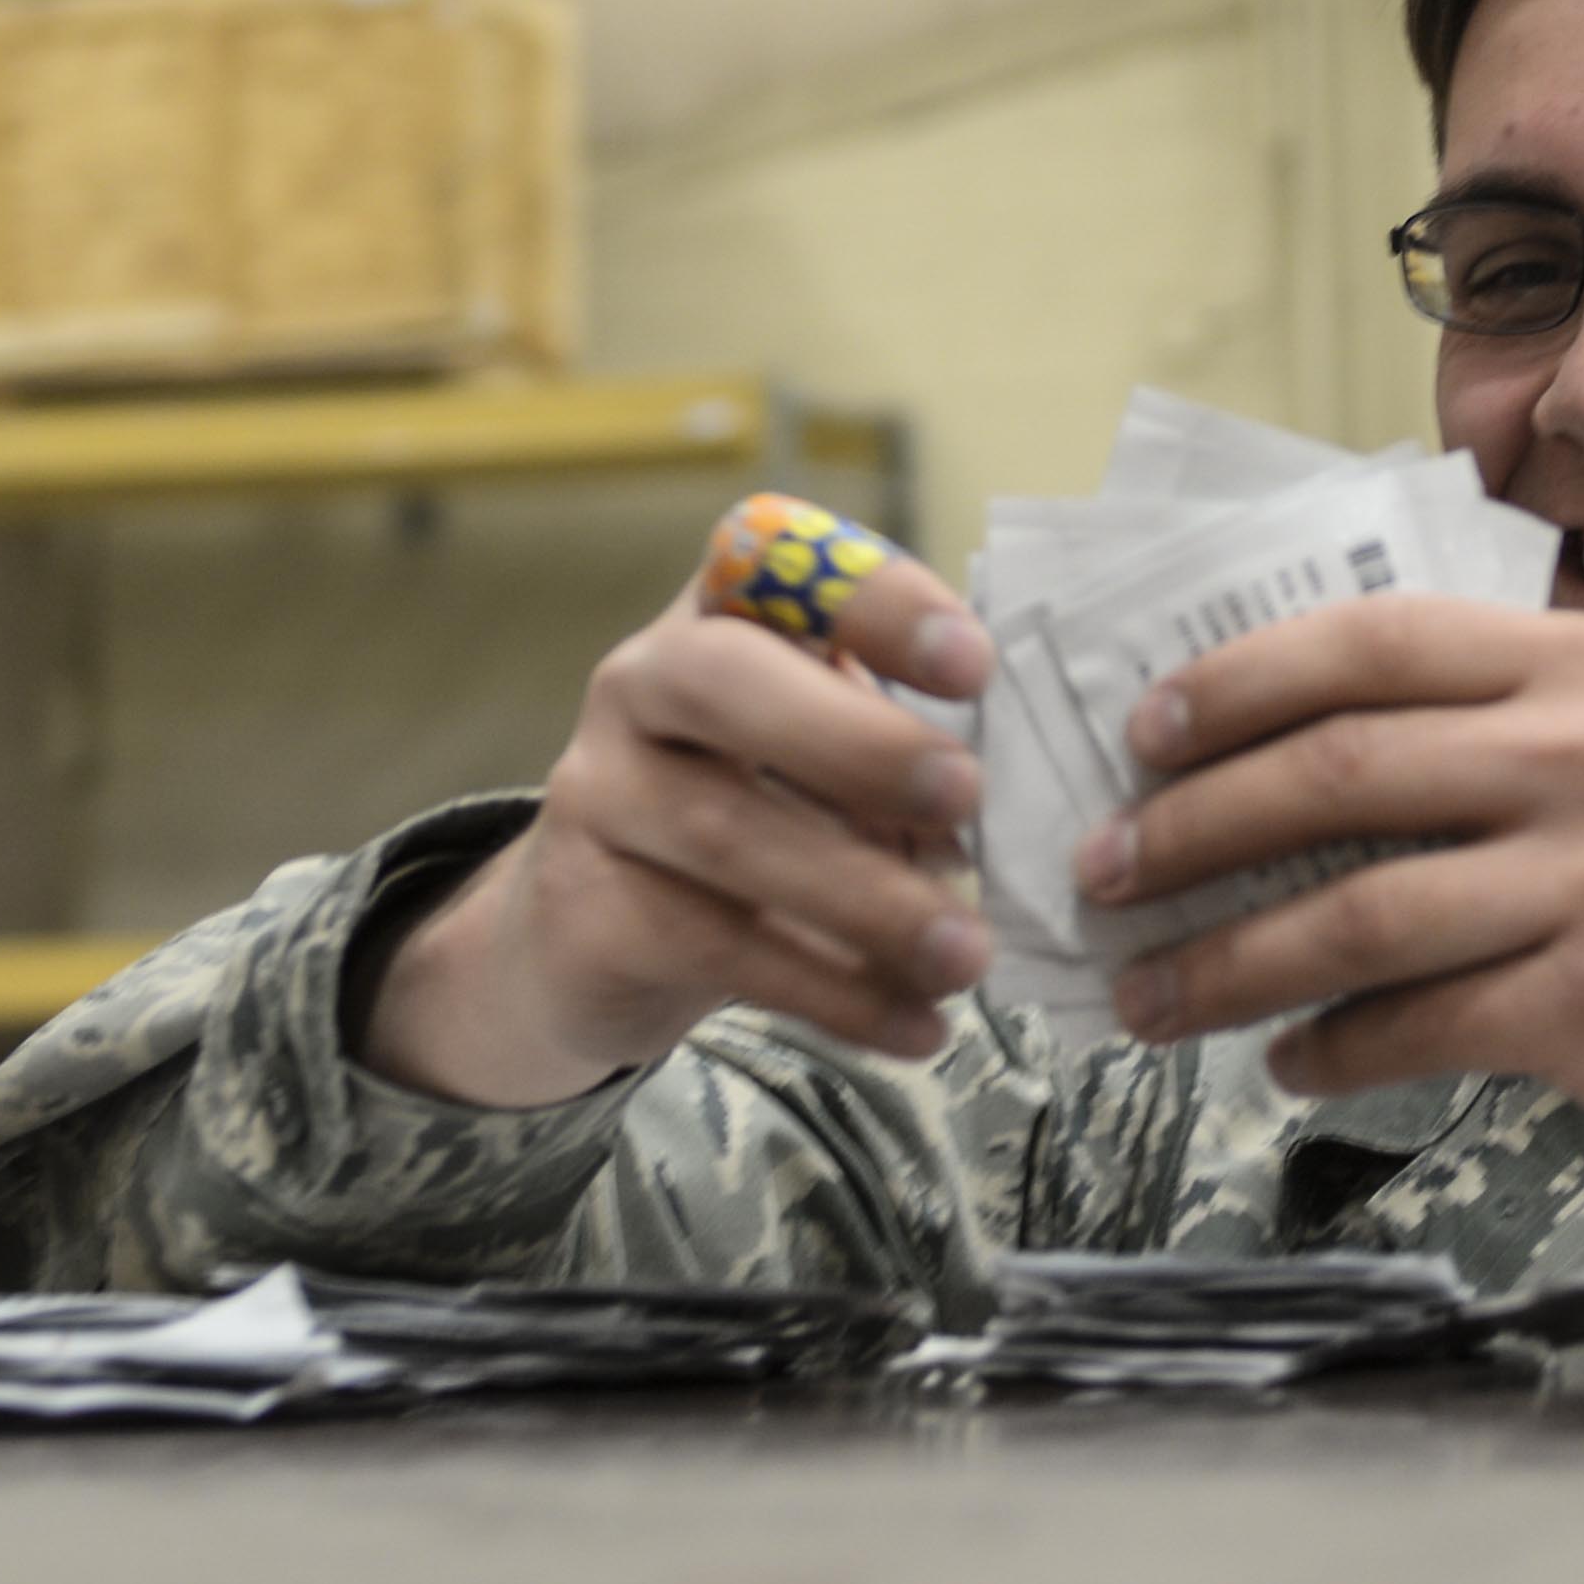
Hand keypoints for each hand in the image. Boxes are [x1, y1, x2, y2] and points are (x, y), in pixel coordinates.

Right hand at [361, 554, 995, 1107]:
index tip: (973, 661)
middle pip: (723, 682)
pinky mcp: (586, 908)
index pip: (774, 559)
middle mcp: (639, 682)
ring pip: (727, 834)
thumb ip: (894, 756)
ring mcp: (599, 793)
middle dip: (855, 738)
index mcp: (717, 613)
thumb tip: (998, 818)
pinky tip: (916, 1024)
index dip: (873, 599)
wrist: (587, 932)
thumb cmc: (751, 808)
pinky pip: (716, 947)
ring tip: (967, 952)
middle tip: (967, 795)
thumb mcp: (820, 757)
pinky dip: (832, 993)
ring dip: (867, 898)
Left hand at [1068, 599, 1583, 1156]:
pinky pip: (1422, 1024)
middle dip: (1189, 827)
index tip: (1145, 731)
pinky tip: (1286, 1060)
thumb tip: (1282, 748)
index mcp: (1580, 662)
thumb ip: (1490, 711)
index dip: (1238, 682)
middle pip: (1338, 771)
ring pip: (1358, 914)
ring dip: (1226, 962)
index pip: (1371, 642)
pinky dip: (1331, 1048)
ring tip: (1151, 994)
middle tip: (1103, 872)